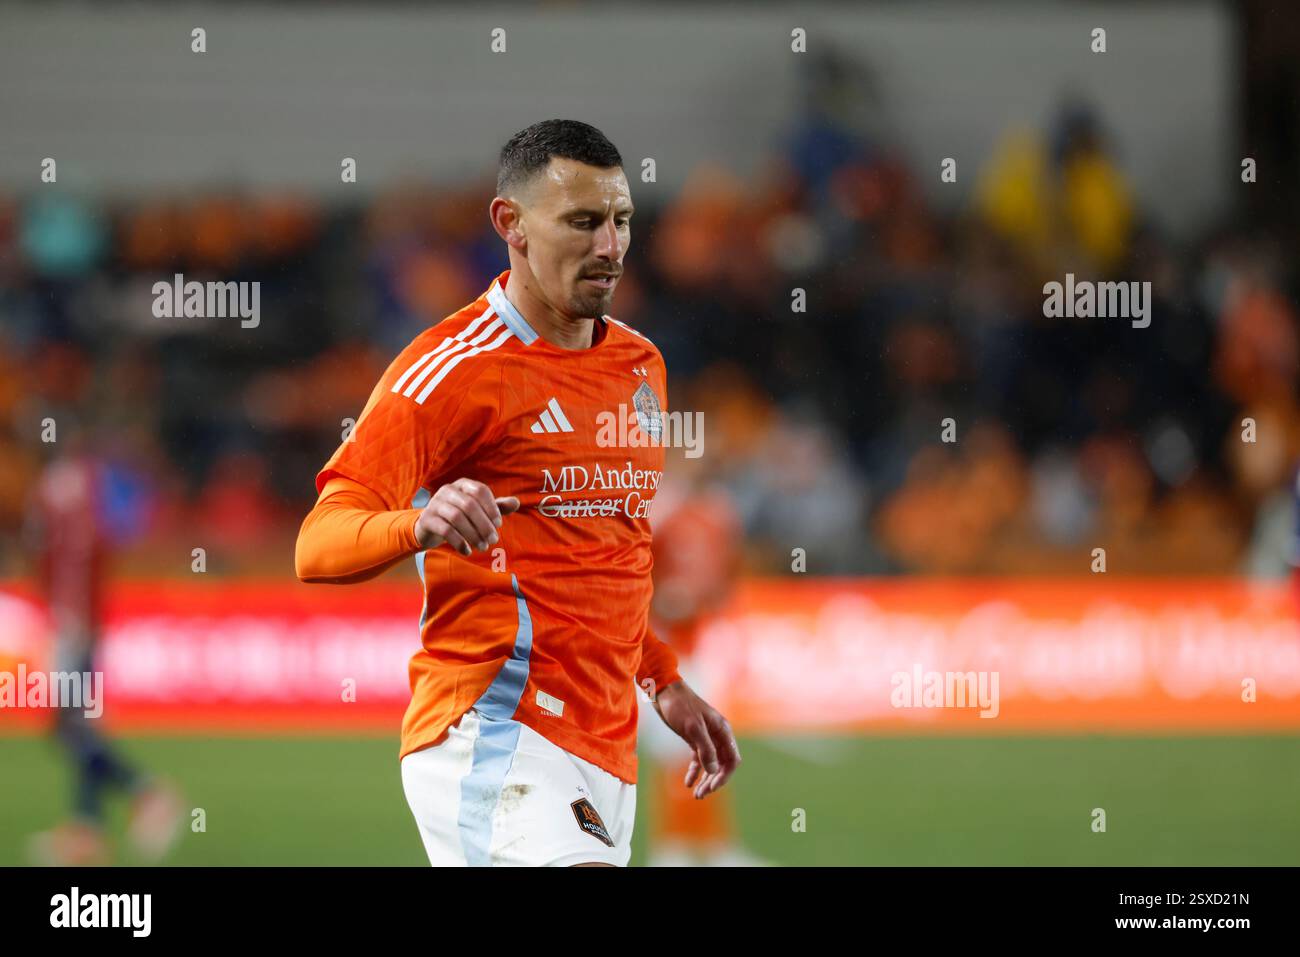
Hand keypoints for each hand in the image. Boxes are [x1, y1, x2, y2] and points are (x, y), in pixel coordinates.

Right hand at [414, 478, 519, 555]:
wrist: (431, 527)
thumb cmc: (461, 517)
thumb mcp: (479, 511)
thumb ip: (497, 507)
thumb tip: (516, 502)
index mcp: (463, 485)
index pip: (480, 491)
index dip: (492, 508)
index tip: (499, 525)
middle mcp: (448, 490)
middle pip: (469, 505)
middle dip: (484, 524)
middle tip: (493, 540)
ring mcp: (435, 503)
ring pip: (457, 517)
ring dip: (473, 534)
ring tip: (482, 547)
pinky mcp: (427, 519)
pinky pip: (445, 530)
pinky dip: (459, 542)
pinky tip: (467, 551)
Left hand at [652, 680, 740, 798]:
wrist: (663, 691)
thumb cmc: (680, 706)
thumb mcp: (693, 727)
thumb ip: (705, 749)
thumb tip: (714, 771)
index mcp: (723, 730)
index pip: (732, 759)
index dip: (725, 776)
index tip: (712, 787)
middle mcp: (717, 735)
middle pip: (722, 764)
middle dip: (713, 781)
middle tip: (701, 795)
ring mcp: (706, 737)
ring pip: (710, 764)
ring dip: (705, 779)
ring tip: (697, 794)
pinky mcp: (694, 738)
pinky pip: (698, 759)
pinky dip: (694, 771)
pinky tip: (688, 782)